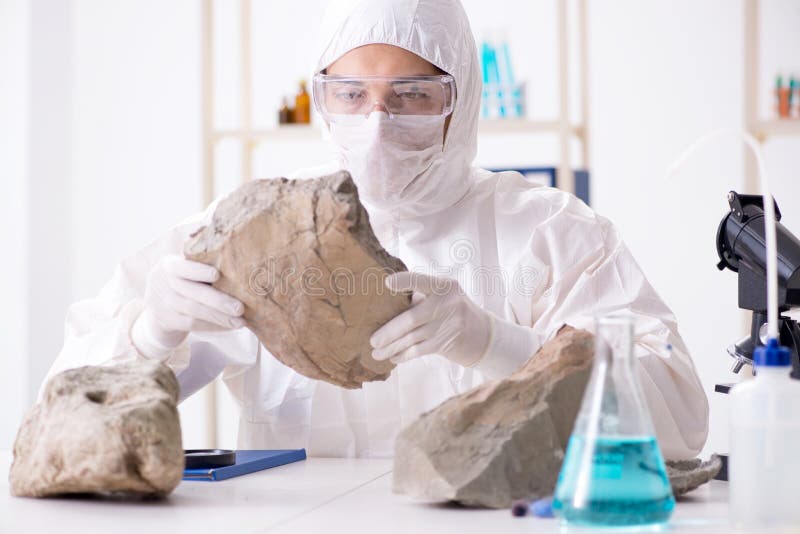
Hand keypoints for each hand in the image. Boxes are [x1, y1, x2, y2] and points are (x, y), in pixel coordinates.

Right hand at [131, 254, 244, 358]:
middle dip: (218, 301)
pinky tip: (229, 326)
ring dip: (219, 318)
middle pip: (192, 293)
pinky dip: (213, 326)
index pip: (182, 267)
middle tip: (239, 308)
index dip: (198, 271)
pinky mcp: (167, 321)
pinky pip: (192, 325)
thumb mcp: (184, 266)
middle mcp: (163, 283)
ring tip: (240, 322)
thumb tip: (236, 259)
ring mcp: (163, 304)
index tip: (216, 274)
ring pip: (194, 312)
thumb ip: (203, 262)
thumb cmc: (183, 278)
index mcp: (169, 265)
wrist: (156, 302)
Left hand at [369, 272, 491, 365]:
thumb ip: (421, 296)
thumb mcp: (443, 295)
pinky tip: (393, 357)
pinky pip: (418, 350)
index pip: (422, 281)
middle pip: (411, 318)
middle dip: (389, 331)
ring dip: (391, 347)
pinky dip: (403, 354)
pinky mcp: (445, 344)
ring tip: (376, 353)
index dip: (406, 281)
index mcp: (444, 286)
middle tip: (372, 340)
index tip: (387, 282)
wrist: (481, 333)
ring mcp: (447, 325)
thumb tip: (383, 303)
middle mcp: (447, 304)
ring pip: (412, 338)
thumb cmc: (452, 308)